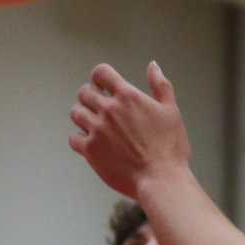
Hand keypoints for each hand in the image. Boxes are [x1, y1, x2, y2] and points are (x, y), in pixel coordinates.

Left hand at [69, 61, 191, 198]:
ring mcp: (97, 130)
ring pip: (76, 112)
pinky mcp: (89, 150)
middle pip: (84, 92)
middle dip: (90, 95)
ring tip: (93, 122)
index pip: (101, 73)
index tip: (102, 83)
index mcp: (128, 97)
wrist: (161, 179)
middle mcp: (108, 110)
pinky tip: (90, 141)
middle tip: (98, 105)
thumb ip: (160, 85)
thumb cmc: (170, 147)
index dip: (99, 76)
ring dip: (82, 114)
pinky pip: (73, 137)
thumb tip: (153, 65)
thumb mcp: (171, 111)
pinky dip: (79, 137)